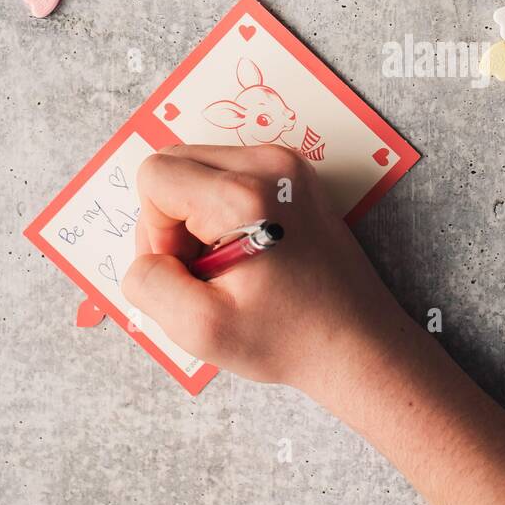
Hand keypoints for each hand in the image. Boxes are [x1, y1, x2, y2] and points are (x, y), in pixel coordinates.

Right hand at [122, 144, 411, 407]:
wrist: (357, 342)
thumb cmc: (286, 338)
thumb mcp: (200, 329)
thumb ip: (149, 283)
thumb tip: (147, 254)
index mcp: (245, 194)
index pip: (155, 176)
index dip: (156, 229)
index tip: (192, 269)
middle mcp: (271, 163)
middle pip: (175, 162)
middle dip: (172, 218)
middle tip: (207, 269)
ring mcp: (289, 163)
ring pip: (199, 167)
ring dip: (196, 215)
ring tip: (231, 263)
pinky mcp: (297, 174)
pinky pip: (228, 173)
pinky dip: (221, 209)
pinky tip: (249, 251)